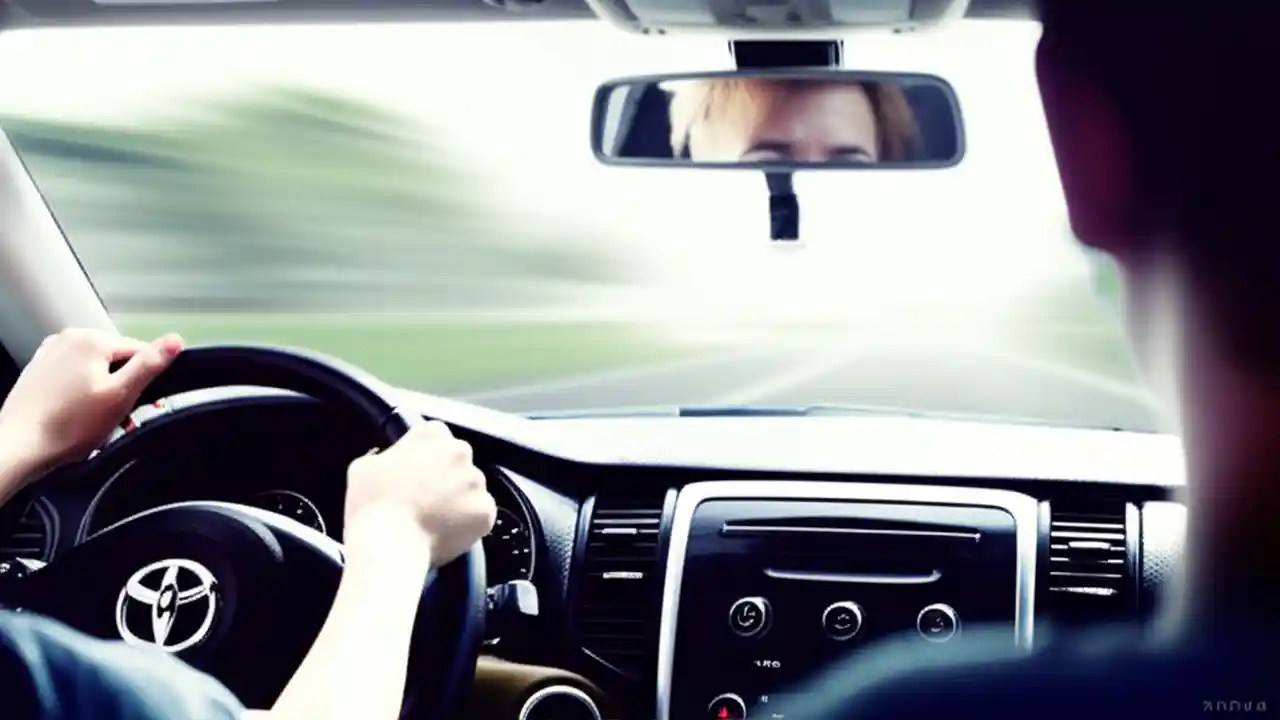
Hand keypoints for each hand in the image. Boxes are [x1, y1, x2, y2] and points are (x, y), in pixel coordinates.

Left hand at [0, 329, 183, 481]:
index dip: (145, 380)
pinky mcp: (40, 369)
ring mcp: (51, 352)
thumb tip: (175, 340)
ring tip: (92, 418)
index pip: (141, 352)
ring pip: (95, 368)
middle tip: (114, 415)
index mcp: (92, 339)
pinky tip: (75, 413)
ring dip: (102, 390)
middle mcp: (69, 338)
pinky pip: (74, 375)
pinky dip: (80, 392)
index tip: (139, 403)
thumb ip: (149, 364)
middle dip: (122, 386)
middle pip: (117, 359)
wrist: (19, 445)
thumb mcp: (120, 395)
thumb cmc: (67, 426)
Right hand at [343, 421, 495, 566]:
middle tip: (424, 500)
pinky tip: (446, 534)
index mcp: (432, 434)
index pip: (436, 437)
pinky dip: (468, 524)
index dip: (425, 457)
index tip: (415, 475)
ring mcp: (477, 482)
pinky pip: (480, 515)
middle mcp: (460, 452)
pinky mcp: (486, 510)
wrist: (389, 543)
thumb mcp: (365, 467)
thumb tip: (392, 463)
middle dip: (445, 477)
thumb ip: (386, 456)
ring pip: (470, 489)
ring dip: (458, 501)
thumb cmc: (371, 504)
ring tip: (434, 522)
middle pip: (457, 462)